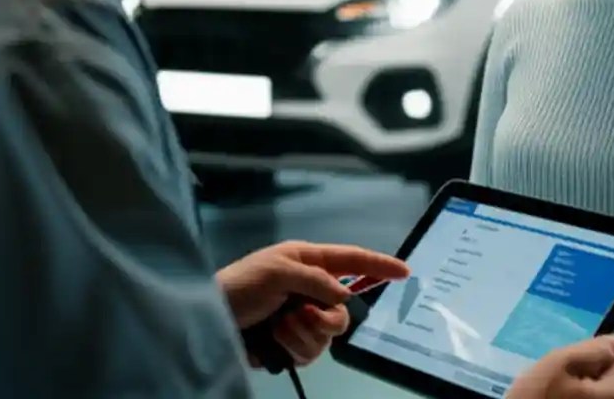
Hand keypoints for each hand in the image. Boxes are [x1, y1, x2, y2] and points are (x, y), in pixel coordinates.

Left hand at [216, 241, 408, 366]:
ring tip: (278, 327)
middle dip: (324, 317)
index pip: (351, 260)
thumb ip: (315, 280)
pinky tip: (275, 342)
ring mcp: (301, 317)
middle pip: (343, 309)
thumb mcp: (277, 272)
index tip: (405, 271)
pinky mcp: (292, 342)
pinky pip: (313, 352)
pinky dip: (295, 348)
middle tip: (301, 315)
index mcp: (307, 262)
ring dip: (303, 334)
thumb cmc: (239, 286)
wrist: (208, 321)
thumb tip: (346, 293)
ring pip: (329, 334)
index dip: (378, 265)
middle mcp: (309, 289)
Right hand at [507, 335, 613, 398]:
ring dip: (578, 387)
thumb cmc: (539, 396)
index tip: (570, 365)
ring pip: (597, 391)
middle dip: (587, 372)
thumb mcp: (561, 363)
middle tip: (559, 379)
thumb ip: (593, 350)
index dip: (594, 355)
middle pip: (609, 377)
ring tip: (555, 392)